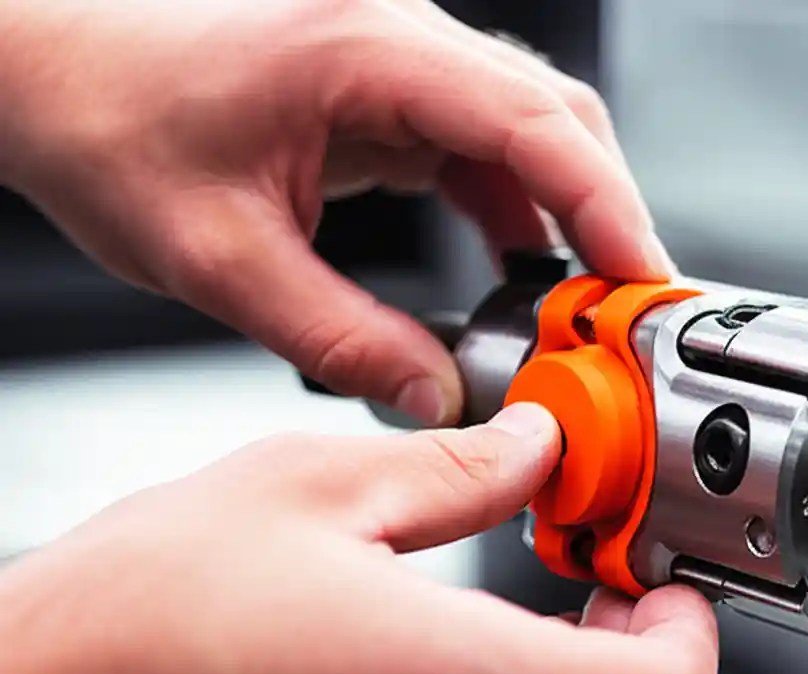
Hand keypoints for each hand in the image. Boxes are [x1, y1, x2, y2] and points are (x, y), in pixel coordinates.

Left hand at [0, 0, 673, 425]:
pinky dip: (519, 209)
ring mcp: (400, 59)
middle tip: (625, 312)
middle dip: (606, 216)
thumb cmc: (112, 123)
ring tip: (579, 307)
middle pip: (556, 116)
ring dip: (568, 216)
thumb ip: (340, 336)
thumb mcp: (219, 257)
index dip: (605, 204)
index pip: (531, 120)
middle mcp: (398, 39)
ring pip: (532, 129)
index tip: (643, 281)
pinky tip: (520, 269)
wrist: (59, 73)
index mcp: (365, 50)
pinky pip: (485, 145)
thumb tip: (433, 395)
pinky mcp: (391, 89)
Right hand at [0, 404, 717, 673]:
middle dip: (642, 648)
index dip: (690, 631)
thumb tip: (531, 447)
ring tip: (555, 585)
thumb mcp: (319, 485)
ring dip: (590, 670)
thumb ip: (455, 467)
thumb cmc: (152, 607)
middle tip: (611, 569)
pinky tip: (481, 628)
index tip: (662, 574)